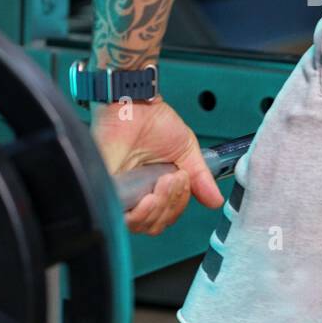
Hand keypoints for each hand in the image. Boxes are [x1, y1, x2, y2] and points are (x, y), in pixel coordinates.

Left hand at [91, 96, 224, 234]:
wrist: (135, 98)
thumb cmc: (152, 118)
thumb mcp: (186, 149)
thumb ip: (200, 177)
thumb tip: (215, 200)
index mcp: (152, 187)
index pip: (166, 216)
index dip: (177, 206)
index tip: (183, 181)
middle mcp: (135, 192)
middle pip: (153, 224)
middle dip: (170, 205)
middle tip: (174, 179)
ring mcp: (120, 188)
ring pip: (138, 222)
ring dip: (158, 207)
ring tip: (164, 182)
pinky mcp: (106, 182)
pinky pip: (120, 212)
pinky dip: (138, 210)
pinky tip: (150, 195)